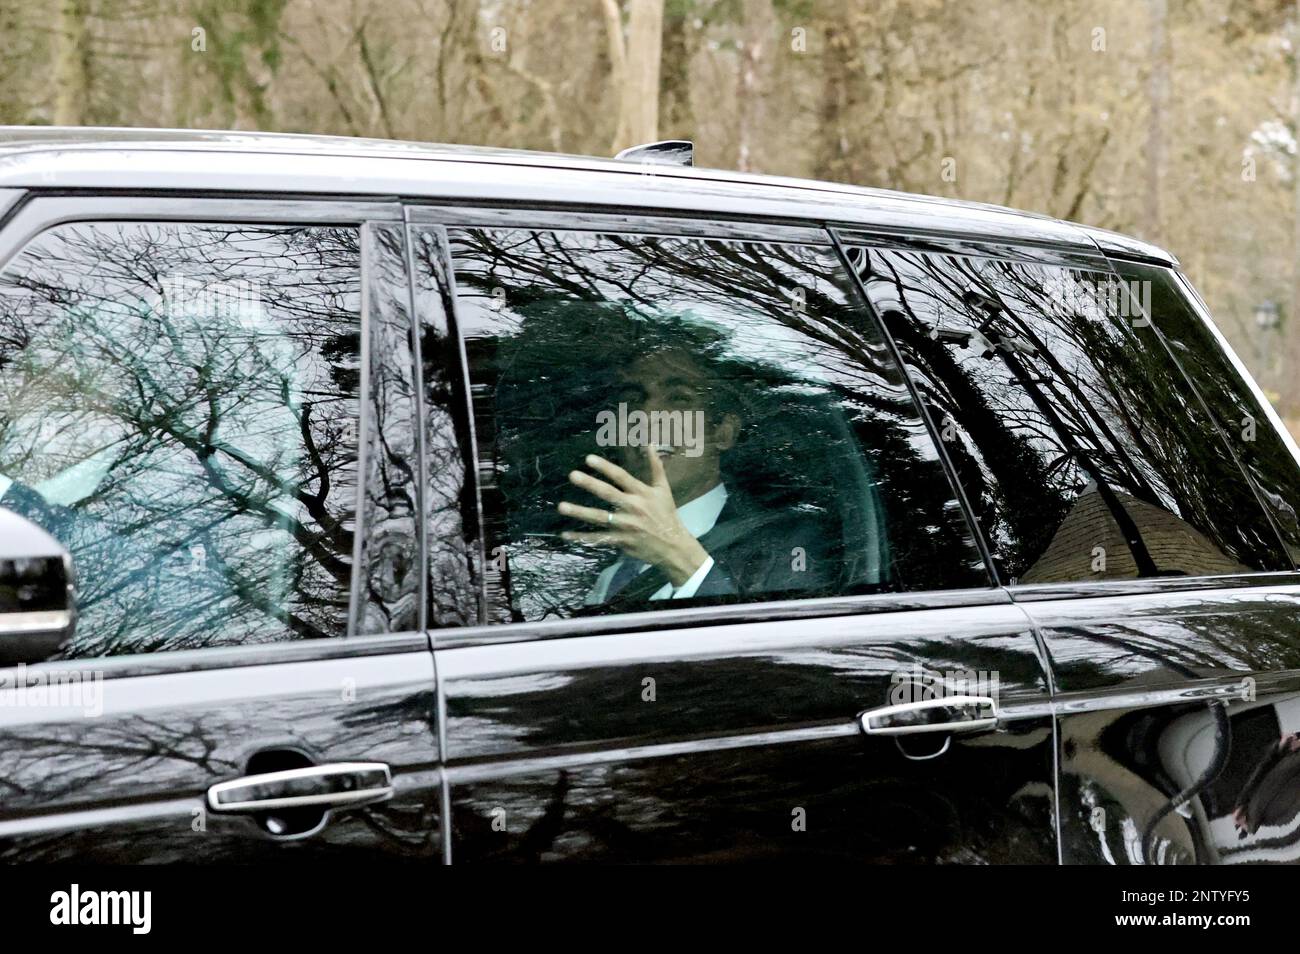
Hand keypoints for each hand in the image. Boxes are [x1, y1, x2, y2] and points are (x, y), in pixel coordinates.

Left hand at [558, 446, 709, 587]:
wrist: (673, 546)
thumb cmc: (666, 514)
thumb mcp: (663, 489)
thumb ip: (655, 466)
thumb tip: (651, 444)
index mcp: (642, 494)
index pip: (621, 477)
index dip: (605, 467)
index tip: (588, 459)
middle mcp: (633, 508)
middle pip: (608, 494)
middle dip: (590, 484)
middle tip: (572, 475)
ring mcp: (626, 526)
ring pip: (599, 518)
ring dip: (580, 512)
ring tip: (561, 506)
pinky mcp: (621, 541)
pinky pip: (598, 539)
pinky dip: (582, 538)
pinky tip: (565, 534)